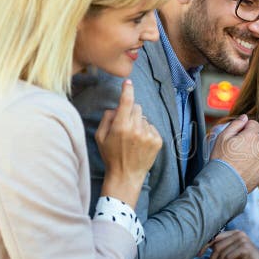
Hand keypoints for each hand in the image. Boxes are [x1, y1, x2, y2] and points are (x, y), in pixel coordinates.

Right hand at [96, 80, 161, 205]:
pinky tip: (141, 143)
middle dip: (131, 112)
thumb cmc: (111, 156)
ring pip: (144, 118)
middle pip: (137, 107)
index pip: (126, 101)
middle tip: (125, 125)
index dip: (127, 89)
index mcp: (121, 126)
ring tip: (133, 139)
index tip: (128, 82)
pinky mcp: (158, 141)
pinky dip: (147, 132)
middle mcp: (136, 129)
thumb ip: (107, 118)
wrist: (126, 176)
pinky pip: (152, 127)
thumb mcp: (100, 137)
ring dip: (139, 123)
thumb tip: (116, 107)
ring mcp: (148, 135)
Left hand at [206, 230, 258, 258]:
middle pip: (217, 245)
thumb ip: (222, 249)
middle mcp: (238, 233)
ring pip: (222, 252)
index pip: (215, 237)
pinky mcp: (245, 247)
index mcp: (234, 233)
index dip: (205, 245)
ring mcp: (242, 239)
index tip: (198, 255)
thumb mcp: (232, 253)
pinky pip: (228, 257)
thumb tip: (204, 250)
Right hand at [210, 115, 258, 191]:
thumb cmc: (221, 160)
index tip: (238, 136)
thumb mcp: (223, 137)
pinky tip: (243, 169)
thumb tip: (244, 117)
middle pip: (257, 139)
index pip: (254, 124)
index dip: (245, 128)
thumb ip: (236, 125)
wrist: (224, 183)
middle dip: (248, 142)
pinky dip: (254, 166)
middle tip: (235, 151)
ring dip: (252, 153)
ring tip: (239, 162)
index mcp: (252, 136)